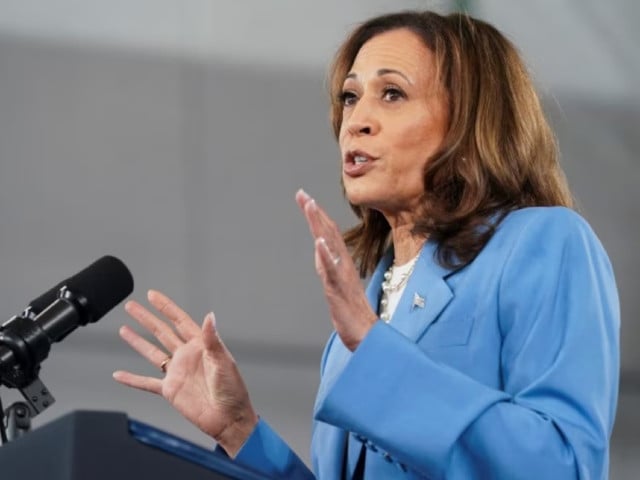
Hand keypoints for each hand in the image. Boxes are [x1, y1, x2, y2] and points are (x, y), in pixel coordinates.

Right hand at [113, 289, 257, 456]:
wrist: (229, 419)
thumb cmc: (233, 390)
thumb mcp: (224, 362)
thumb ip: (213, 340)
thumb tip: (210, 316)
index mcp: (201, 346)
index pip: (179, 321)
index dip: (166, 307)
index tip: (152, 295)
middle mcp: (187, 356)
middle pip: (161, 332)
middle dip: (146, 318)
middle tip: (131, 306)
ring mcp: (177, 372)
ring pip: (152, 353)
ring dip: (137, 342)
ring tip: (123, 330)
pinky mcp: (170, 390)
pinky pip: (147, 383)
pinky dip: (132, 380)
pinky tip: (119, 375)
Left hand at [296, 189, 377, 350]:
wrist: (366, 335)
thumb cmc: (352, 312)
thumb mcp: (336, 284)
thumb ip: (328, 267)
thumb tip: (320, 251)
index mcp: (341, 263)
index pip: (328, 234)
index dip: (317, 215)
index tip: (305, 198)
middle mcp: (343, 265)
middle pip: (328, 233)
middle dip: (315, 213)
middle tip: (303, 195)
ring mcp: (341, 276)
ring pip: (330, 246)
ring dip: (320, 225)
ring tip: (311, 207)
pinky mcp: (339, 290)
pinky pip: (332, 271)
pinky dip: (325, 256)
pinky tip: (319, 243)